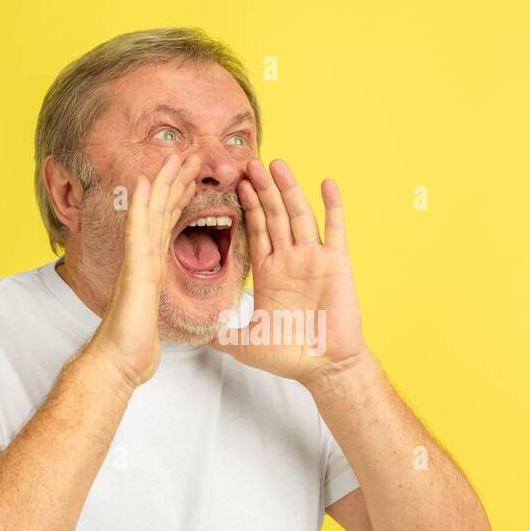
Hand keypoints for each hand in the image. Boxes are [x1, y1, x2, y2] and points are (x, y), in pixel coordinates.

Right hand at [89, 152, 201, 389]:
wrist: (117, 363)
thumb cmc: (134, 348)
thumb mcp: (155, 319)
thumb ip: (157, 307)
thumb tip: (164, 310)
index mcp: (152, 268)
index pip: (169, 225)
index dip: (180, 200)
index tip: (194, 179)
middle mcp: (143, 259)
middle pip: (162, 212)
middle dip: (177, 183)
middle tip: (193, 156)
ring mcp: (137, 262)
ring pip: (151, 214)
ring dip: (164, 183)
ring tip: (178, 156)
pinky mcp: (135, 270)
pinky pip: (139, 232)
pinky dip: (141, 206)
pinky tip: (144, 183)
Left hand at [210, 158, 369, 389]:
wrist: (323, 367)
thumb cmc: (288, 356)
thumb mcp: (243, 343)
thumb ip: (220, 333)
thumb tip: (193, 334)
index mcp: (269, 273)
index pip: (256, 230)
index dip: (247, 206)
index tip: (236, 182)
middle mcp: (290, 260)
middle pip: (274, 215)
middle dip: (263, 189)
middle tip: (250, 162)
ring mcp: (314, 259)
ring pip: (299, 215)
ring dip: (288, 189)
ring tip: (277, 164)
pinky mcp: (336, 264)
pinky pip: (335, 230)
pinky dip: (332, 207)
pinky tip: (326, 183)